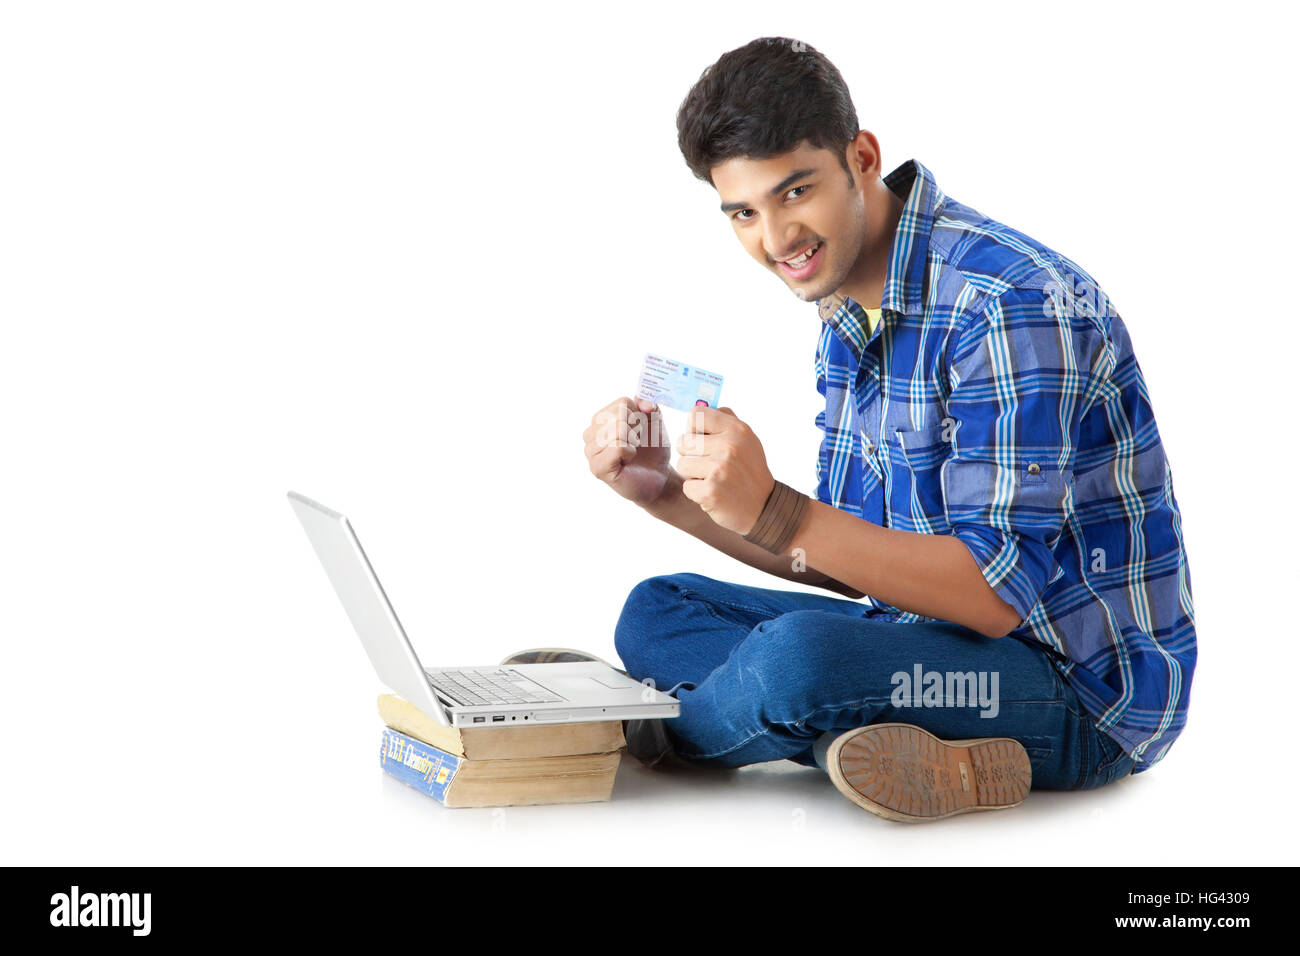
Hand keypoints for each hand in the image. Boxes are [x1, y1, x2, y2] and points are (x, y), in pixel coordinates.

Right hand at [583, 395, 673, 507]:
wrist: (658, 478)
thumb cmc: (653, 450)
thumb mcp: (654, 422)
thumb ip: (649, 405)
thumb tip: (643, 402)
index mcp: (600, 419)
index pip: (622, 403)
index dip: (639, 415)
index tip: (640, 430)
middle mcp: (590, 433)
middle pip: (619, 415)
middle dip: (636, 429)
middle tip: (637, 443)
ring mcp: (591, 451)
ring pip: (617, 430)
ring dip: (633, 441)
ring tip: (633, 451)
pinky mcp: (597, 468)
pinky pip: (617, 447)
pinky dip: (629, 452)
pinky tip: (628, 459)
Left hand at [674, 405, 773, 534]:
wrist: (765, 507)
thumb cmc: (750, 471)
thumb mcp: (747, 439)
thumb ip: (725, 421)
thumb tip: (700, 407)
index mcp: (737, 430)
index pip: (695, 415)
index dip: (693, 429)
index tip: (702, 441)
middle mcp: (729, 446)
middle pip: (683, 441)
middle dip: (691, 455)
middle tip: (709, 465)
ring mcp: (720, 469)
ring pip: (682, 464)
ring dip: (693, 475)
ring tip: (713, 479)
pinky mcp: (711, 491)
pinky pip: (687, 487)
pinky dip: (697, 493)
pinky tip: (714, 494)